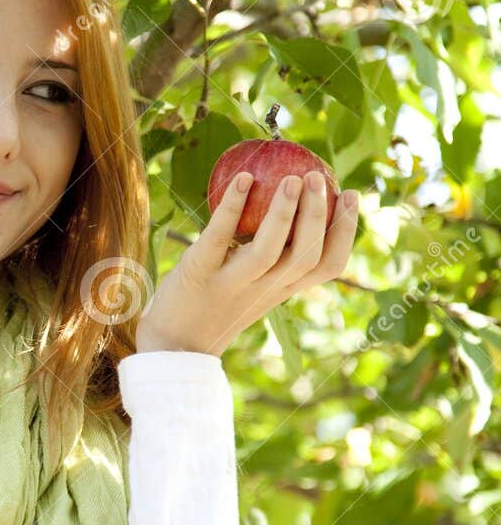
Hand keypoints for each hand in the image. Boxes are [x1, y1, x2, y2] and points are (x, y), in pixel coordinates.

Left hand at [134, 171, 359, 357]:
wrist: (172, 346)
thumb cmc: (213, 306)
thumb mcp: (251, 286)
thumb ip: (272, 257)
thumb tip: (290, 201)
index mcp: (281, 290)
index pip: (327, 266)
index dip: (346, 231)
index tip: (352, 195)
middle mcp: (262, 290)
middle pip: (305, 257)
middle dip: (319, 216)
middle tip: (319, 178)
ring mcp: (231, 284)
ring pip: (268, 252)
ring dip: (283, 213)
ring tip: (292, 178)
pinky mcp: (198, 274)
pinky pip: (218, 238)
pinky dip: (232, 208)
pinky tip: (243, 178)